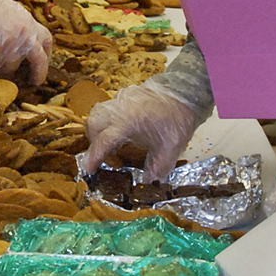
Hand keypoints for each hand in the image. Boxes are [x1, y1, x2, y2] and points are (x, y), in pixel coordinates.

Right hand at [0, 0, 50, 84]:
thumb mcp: (13, 13)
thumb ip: (22, 29)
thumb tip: (25, 47)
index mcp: (31, 23)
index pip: (46, 42)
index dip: (45, 55)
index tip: (41, 63)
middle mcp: (25, 35)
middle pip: (39, 61)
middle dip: (38, 74)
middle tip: (33, 82)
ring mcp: (11, 44)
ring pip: (11, 68)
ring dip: (1, 68)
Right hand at [82, 78, 205, 180]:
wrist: (186, 92)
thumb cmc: (178, 120)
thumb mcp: (171, 148)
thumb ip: (158, 168)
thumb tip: (149, 183)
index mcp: (127, 122)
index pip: (103, 141)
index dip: (94, 157)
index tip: (89, 170)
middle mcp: (119, 109)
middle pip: (93, 125)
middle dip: (93, 142)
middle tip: (105, 156)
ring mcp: (121, 98)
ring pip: (97, 113)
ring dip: (98, 129)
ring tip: (112, 142)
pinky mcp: (125, 94)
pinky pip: (108, 106)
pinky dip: (108, 119)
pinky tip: (123, 129)